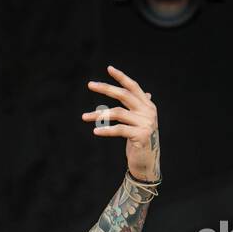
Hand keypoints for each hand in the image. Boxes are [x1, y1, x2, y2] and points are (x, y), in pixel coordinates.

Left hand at [82, 66, 159, 182]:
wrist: (148, 162)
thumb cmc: (140, 141)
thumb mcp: (140, 122)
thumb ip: (140, 107)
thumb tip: (146, 92)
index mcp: (148, 105)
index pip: (133, 87)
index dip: (121, 77)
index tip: (109, 68)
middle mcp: (148, 111)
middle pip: (124, 95)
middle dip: (106, 88)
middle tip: (89, 84)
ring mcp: (146, 123)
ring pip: (118, 113)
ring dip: (99, 114)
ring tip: (84, 117)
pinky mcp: (141, 135)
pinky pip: (119, 130)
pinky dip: (106, 130)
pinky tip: (96, 131)